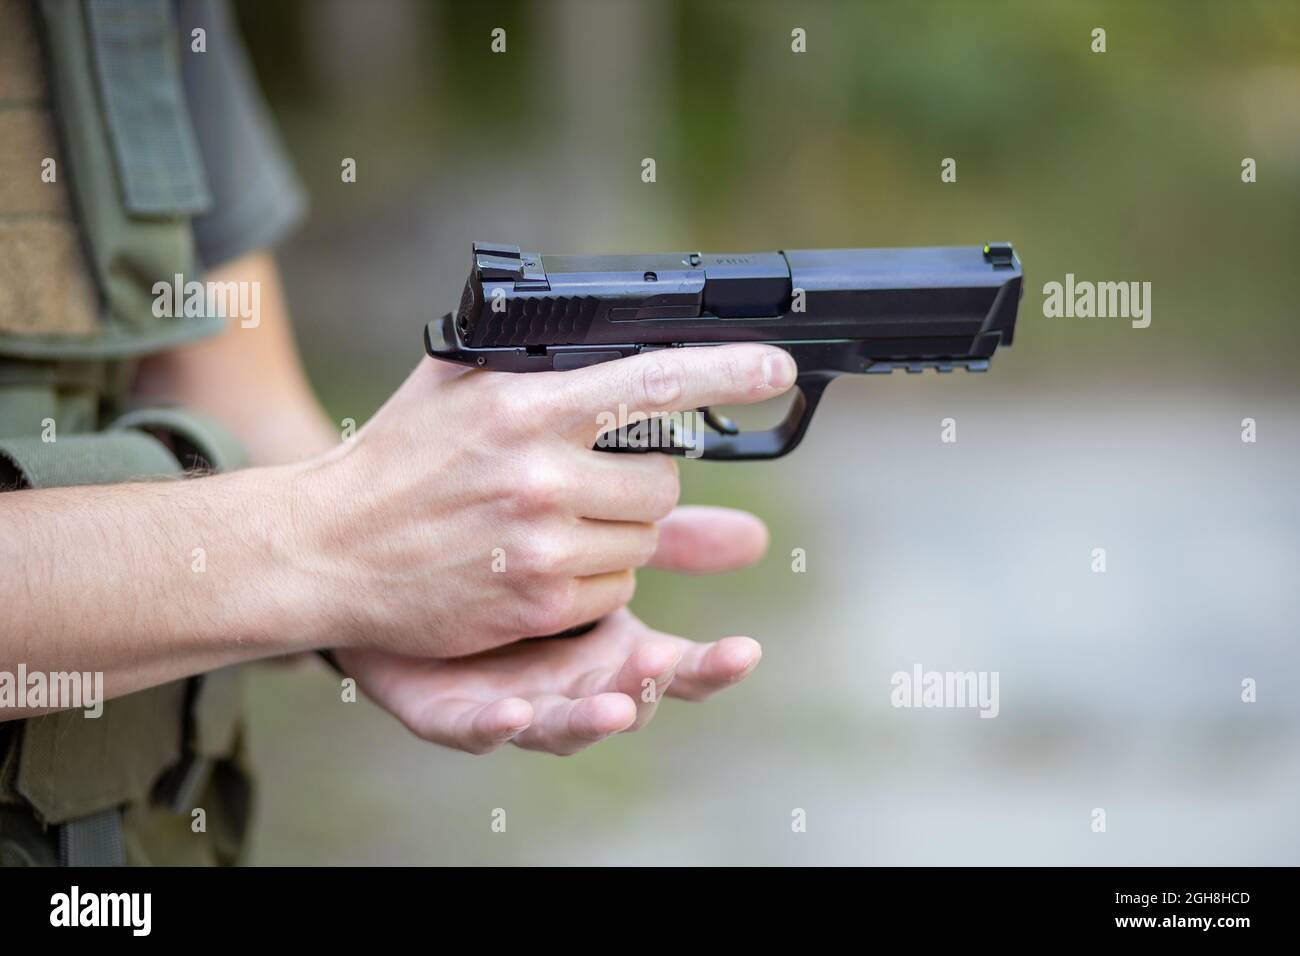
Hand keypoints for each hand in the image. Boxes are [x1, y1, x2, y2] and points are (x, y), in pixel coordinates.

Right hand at [288, 346, 794, 656]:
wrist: (326, 548)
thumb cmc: (394, 459)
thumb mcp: (455, 385)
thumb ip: (532, 360)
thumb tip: (606, 338)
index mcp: (525, 406)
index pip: (650, 380)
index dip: (724, 372)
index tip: (773, 367)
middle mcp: (539, 473)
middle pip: (663, 483)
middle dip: (643, 484)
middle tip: (592, 480)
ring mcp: (539, 544)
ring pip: (644, 541)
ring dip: (617, 534)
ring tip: (550, 522)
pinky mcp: (535, 602)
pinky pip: (613, 588)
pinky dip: (593, 578)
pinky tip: (538, 562)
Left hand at [331, 505, 768, 753]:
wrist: (391, 565)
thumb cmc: (505, 563)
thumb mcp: (594, 539)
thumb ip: (665, 535)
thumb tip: (757, 536)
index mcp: (612, 644)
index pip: (675, 663)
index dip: (711, 665)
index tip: (747, 651)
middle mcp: (570, 682)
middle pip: (627, 700)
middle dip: (655, 690)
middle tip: (674, 666)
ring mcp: (511, 699)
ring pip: (559, 724)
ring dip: (589, 720)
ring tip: (616, 707)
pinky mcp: (446, 709)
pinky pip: (470, 727)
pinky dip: (495, 726)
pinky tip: (512, 712)